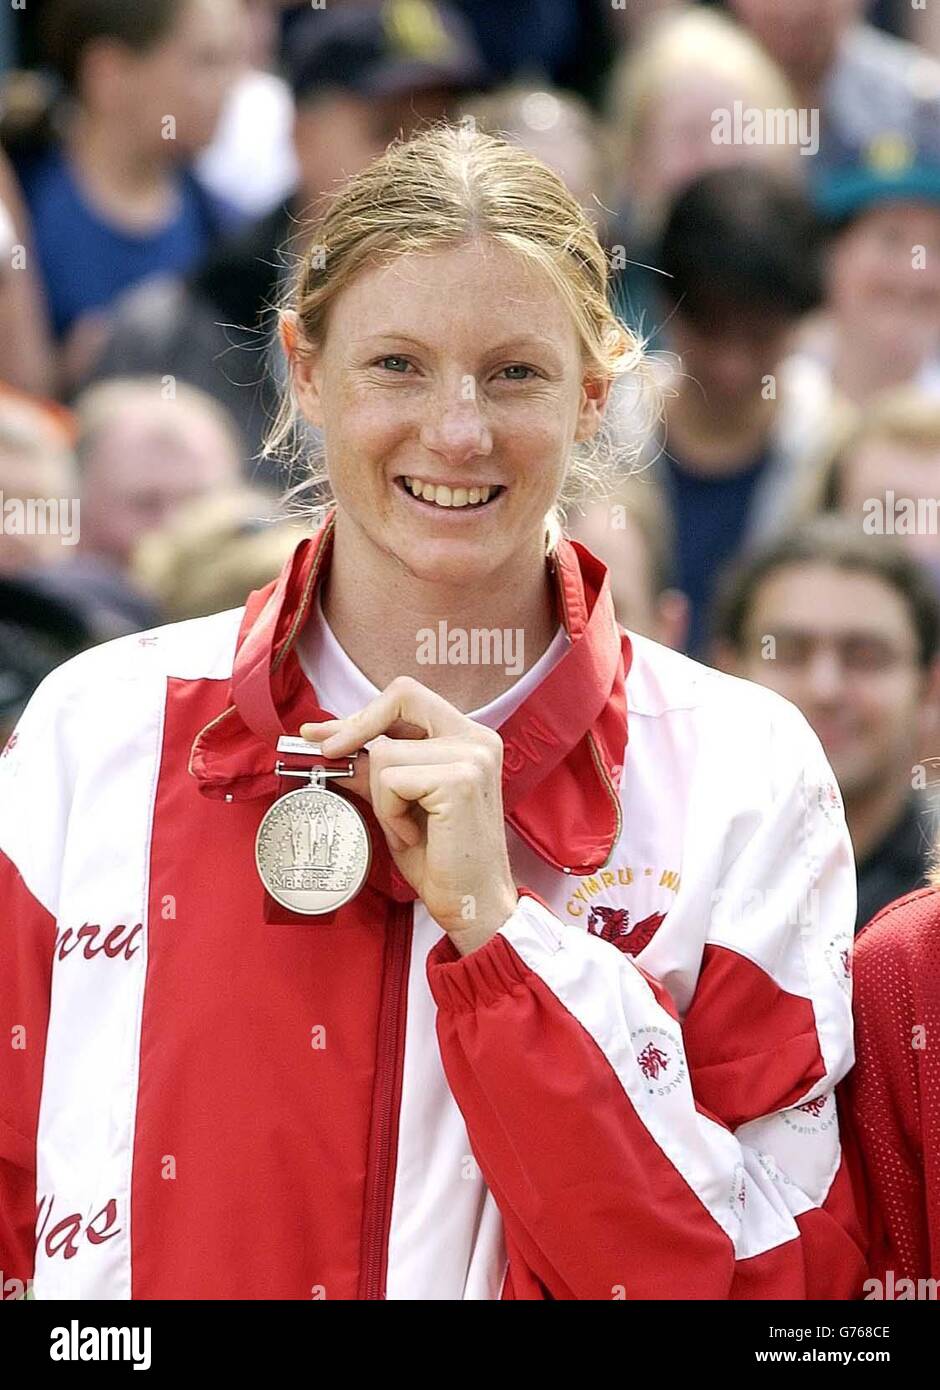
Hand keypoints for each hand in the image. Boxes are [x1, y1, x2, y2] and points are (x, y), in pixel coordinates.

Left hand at [300, 677, 517, 953]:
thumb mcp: (398, 805)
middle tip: (328, 754)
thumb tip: (327, 746)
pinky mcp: (461, 781)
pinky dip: (390, 813)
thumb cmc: (441, 859)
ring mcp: (473, 757)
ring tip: (408, 827)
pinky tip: (415, 835)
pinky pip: (392, 781)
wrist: (472, 904)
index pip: (408, 698)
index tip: (322, 733)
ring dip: (382, 798)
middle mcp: (477, 739)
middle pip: (401, 698)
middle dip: (357, 726)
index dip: (362, 712)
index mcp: (468, 738)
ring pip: (385, 752)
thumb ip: (372, 771)